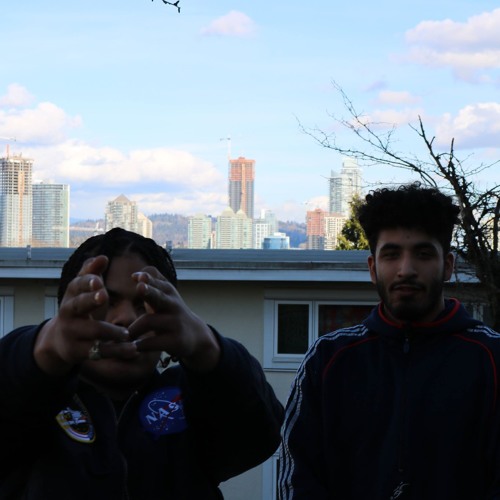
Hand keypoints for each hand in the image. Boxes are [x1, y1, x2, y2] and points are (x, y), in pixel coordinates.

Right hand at [34, 256, 134, 375]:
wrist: (60, 341)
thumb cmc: (79, 310)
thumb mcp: (83, 292)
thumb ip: (92, 274)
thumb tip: (103, 257)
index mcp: (71, 295)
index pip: (76, 285)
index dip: (86, 282)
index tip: (99, 279)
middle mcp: (67, 313)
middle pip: (78, 306)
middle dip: (91, 301)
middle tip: (105, 296)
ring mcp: (71, 332)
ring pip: (92, 331)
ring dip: (112, 332)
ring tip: (128, 334)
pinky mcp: (77, 352)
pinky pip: (98, 352)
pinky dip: (116, 351)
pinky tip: (132, 350)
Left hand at [127, 267, 220, 372]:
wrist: (194, 335)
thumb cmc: (171, 312)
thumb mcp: (166, 296)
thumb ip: (153, 283)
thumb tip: (135, 275)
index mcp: (168, 293)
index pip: (158, 283)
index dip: (149, 279)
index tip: (139, 277)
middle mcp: (173, 305)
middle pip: (160, 297)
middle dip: (149, 291)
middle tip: (140, 287)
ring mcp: (175, 323)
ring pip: (149, 321)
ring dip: (133, 329)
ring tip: (123, 336)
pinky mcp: (176, 341)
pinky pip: (153, 342)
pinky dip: (140, 344)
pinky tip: (133, 346)